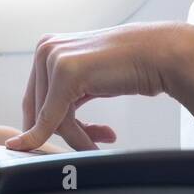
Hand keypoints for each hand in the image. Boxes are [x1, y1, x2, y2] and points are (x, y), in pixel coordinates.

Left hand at [8, 21, 186, 151]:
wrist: (159, 54)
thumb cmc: (129, 66)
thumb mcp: (87, 80)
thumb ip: (62, 96)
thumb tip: (37, 132)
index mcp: (46, 48)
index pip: (34, 99)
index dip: (47, 128)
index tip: (70, 142)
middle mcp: (44, 49)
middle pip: (37, 110)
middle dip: (65, 134)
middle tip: (91, 146)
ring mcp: (53, 59)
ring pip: (49, 119)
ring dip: (76, 138)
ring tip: (100, 144)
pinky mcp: (65, 72)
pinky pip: (58, 119)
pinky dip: (77, 139)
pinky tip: (101, 142)